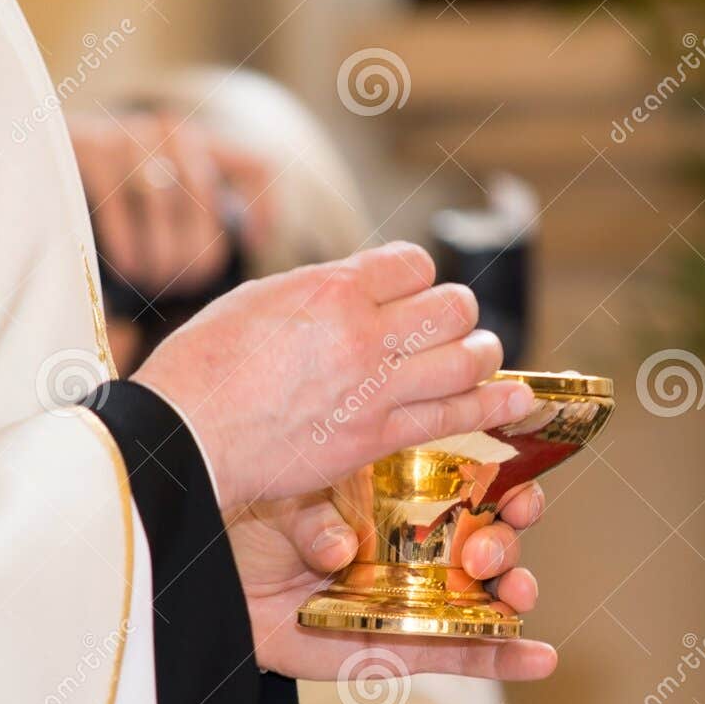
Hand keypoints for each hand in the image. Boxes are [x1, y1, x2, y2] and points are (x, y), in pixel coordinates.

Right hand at [71, 109, 268, 295]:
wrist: (47, 164)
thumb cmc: (127, 202)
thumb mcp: (176, 208)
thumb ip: (210, 224)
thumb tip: (255, 240)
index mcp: (204, 143)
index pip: (257, 166)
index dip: (263, 210)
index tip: (250, 245)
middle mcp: (171, 129)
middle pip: (204, 196)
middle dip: (197, 250)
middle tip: (180, 283)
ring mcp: (130, 131)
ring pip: (162, 199)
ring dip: (160, 252)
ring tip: (152, 281)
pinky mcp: (90, 143)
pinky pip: (118, 201)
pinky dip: (126, 244)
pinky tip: (127, 271)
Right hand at [134, 245, 534, 506]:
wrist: (185, 437)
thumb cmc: (203, 369)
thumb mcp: (257, 301)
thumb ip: (317, 292)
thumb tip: (357, 289)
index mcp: (330, 288)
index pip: (412, 264)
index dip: (417, 276)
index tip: (409, 291)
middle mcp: (362, 333)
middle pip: (451, 308)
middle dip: (457, 314)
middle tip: (450, 326)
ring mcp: (374, 389)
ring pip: (465, 359)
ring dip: (483, 355)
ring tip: (483, 357)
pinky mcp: (376, 439)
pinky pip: (453, 416)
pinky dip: (495, 406)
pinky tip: (520, 400)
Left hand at [228, 480, 556, 681]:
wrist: (217, 580)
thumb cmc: (255, 522)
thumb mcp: (283, 501)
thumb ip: (315, 518)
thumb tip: (339, 550)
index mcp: (406, 492)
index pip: (475, 481)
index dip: (509, 481)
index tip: (520, 485)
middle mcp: (423, 544)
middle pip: (493, 535)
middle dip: (507, 539)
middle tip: (484, 547)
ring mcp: (421, 596)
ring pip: (488, 593)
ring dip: (514, 589)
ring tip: (511, 592)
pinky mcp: (407, 646)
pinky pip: (465, 653)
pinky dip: (506, 658)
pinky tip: (541, 658)